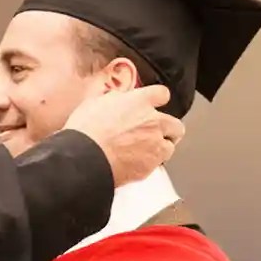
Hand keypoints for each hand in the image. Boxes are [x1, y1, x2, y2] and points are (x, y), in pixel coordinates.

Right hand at [63, 85, 184, 186]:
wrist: (85, 158)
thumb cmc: (86, 130)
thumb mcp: (94, 103)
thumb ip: (113, 99)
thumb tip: (116, 99)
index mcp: (140, 101)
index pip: (162, 94)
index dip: (157, 99)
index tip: (153, 103)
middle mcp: (153, 122)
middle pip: (175, 125)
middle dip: (168, 129)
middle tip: (155, 132)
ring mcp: (155, 144)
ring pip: (170, 146)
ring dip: (162, 147)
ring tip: (146, 150)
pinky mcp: (151, 165)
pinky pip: (159, 164)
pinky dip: (151, 164)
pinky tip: (137, 163)